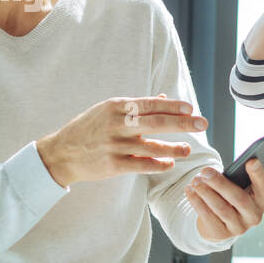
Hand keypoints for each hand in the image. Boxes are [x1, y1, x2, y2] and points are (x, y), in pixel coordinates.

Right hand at [36, 92, 206, 186]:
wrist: (61, 153)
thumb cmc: (88, 129)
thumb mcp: (108, 110)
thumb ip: (136, 106)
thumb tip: (164, 97)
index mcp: (116, 106)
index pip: (151, 104)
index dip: (173, 107)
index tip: (191, 109)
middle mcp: (117, 124)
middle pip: (156, 122)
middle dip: (182, 124)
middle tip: (202, 124)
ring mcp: (115, 145)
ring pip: (152, 146)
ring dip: (174, 148)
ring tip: (187, 149)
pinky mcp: (113, 165)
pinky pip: (142, 165)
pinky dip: (159, 165)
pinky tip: (170, 164)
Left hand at [184, 156, 263, 242]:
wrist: (222, 218)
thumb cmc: (237, 191)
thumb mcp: (248, 182)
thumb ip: (260, 170)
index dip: (259, 174)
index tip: (251, 161)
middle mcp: (255, 216)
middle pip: (239, 199)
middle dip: (221, 184)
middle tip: (205, 171)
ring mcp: (239, 228)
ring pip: (221, 209)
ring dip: (206, 193)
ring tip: (195, 180)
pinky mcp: (222, 234)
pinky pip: (208, 217)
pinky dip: (197, 202)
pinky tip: (190, 191)